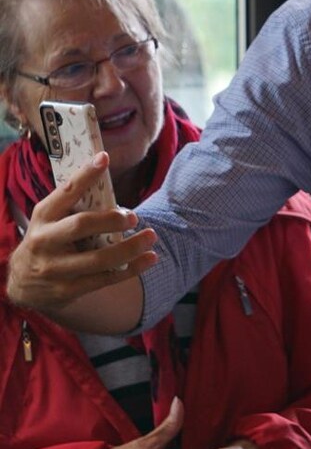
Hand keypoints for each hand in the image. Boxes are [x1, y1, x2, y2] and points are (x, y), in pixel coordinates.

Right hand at [6, 153, 156, 311]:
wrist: (22, 283)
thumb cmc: (47, 240)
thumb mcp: (50, 220)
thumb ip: (73, 204)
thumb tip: (108, 177)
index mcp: (43, 217)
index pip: (65, 192)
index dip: (85, 175)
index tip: (104, 158)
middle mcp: (44, 241)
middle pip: (81, 225)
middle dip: (110, 219)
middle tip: (134, 217)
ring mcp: (54, 269)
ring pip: (98, 259)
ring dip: (130, 247)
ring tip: (151, 236)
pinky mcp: (67, 290)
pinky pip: (105, 279)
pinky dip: (131, 269)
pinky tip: (150, 258)